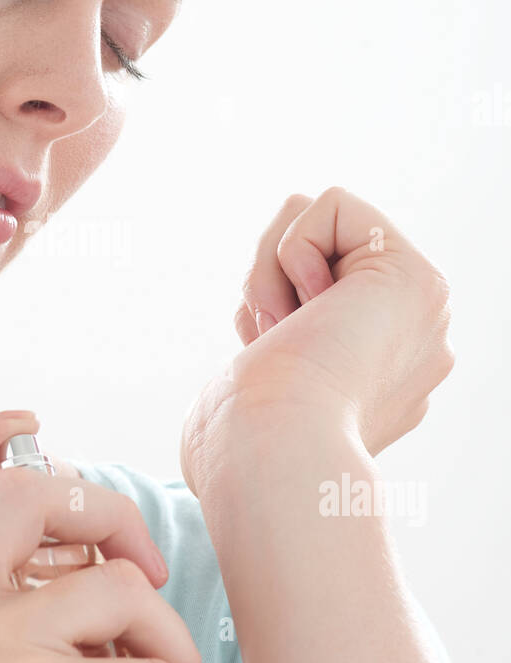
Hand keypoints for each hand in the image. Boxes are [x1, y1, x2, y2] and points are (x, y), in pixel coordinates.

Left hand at [180, 187, 453, 491]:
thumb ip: (284, 354)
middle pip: (319, 250)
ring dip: (271, 270)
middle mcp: (414, 346)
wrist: (267, 458)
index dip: (270, 307)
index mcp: (378, 377)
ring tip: (283, 333)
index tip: (271, 361)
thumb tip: (285, 330)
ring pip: (320, 222)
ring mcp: (423, 314)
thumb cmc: (239, 446)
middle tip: (275, 346)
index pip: (313, 289)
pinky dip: (288, 251)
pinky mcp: (414, 276)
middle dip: (271, 283)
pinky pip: (330, 204)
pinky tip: (302, 314)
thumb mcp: (255, 390)